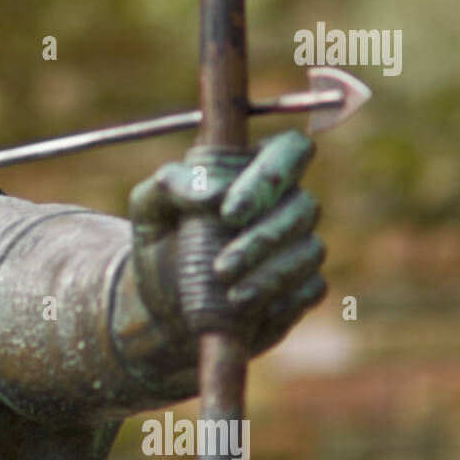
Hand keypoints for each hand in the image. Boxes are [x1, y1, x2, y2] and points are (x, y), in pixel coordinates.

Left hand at [127, 130, 327, 355]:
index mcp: (251, 169)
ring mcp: (298, 243)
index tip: (229, 212)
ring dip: (270, 276)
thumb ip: (172, 186)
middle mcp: (284, 202)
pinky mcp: (303, 285)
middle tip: (220, 269)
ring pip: (309, 250)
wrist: (164, 308)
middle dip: (261, 240)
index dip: (270, 174)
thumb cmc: (160, 245)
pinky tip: (251, 311)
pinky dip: (283, 300)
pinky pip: (311, 287)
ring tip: (232, 299)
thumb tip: (214, 195)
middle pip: (303, 205)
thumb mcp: (148, 209)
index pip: (289, 148)